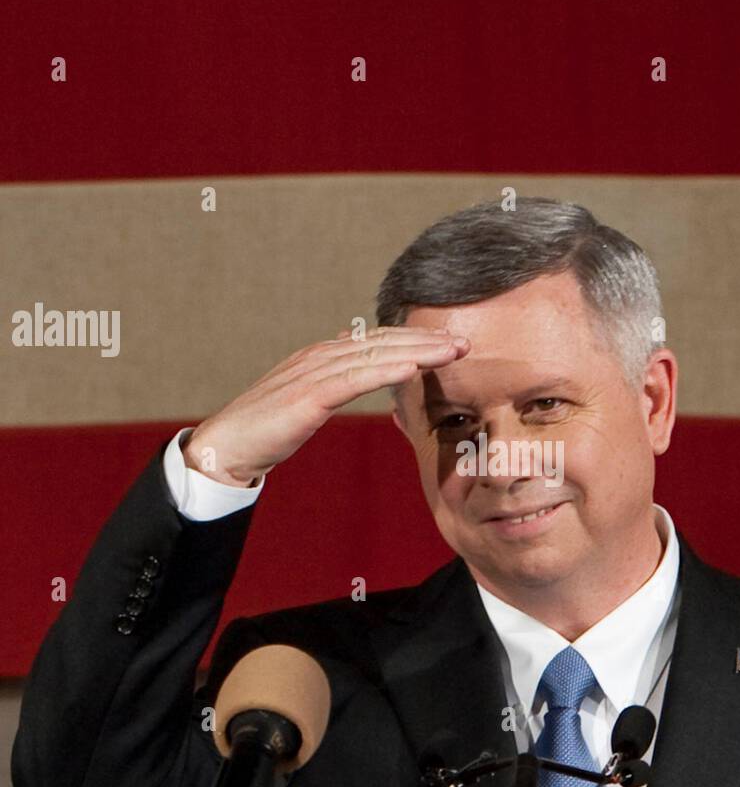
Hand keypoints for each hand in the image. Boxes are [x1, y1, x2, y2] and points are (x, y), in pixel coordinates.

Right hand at [182, 326, 468, 486]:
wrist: (226, 447)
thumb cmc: (267, 429)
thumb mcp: (307, 399)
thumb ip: (335, 380)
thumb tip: (359, 363)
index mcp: (322, 357)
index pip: (378, 341)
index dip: (415, 339)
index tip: (451, 343)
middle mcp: (319, 356)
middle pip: (382, 341)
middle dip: (425, 340)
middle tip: (465, 340)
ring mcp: (312, 374)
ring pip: (374, 355)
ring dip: (416, 350)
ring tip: (451, 350)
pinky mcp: (306, 397)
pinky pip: (352, 380)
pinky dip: (384, 371)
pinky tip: (412, 368)